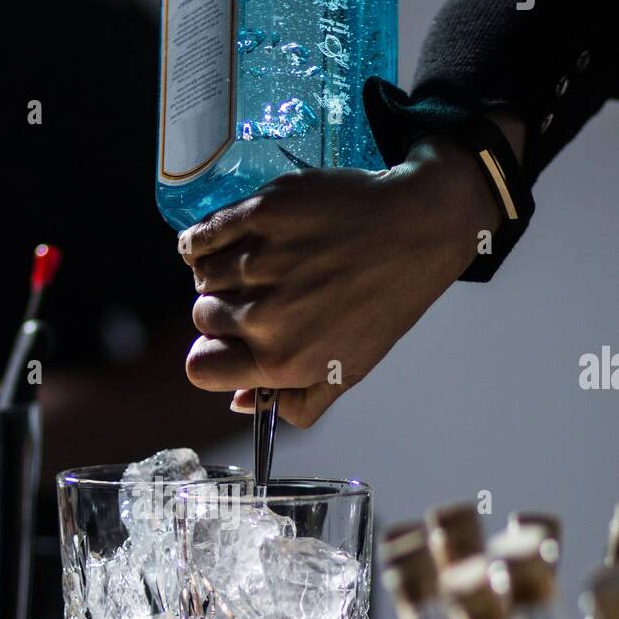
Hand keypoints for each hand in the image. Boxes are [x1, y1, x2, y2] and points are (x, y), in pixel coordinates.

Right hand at [178, 136, 502, 426]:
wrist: (417, 231)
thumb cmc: (385, 302)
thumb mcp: (349, 369)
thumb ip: (295, 401)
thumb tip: (239, 403)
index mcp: (281, 361)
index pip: (200, 369)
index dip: (211, 354)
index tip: (226, 340)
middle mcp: (266, 316)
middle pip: (202, 318)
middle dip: (220, 309)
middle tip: (253, 294)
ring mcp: (260, 262)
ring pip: (202, 276)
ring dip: (217, 271)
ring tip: (249, 264)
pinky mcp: (260, 215)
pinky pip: (201, 236)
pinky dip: (201, 240)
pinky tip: (218, 239)